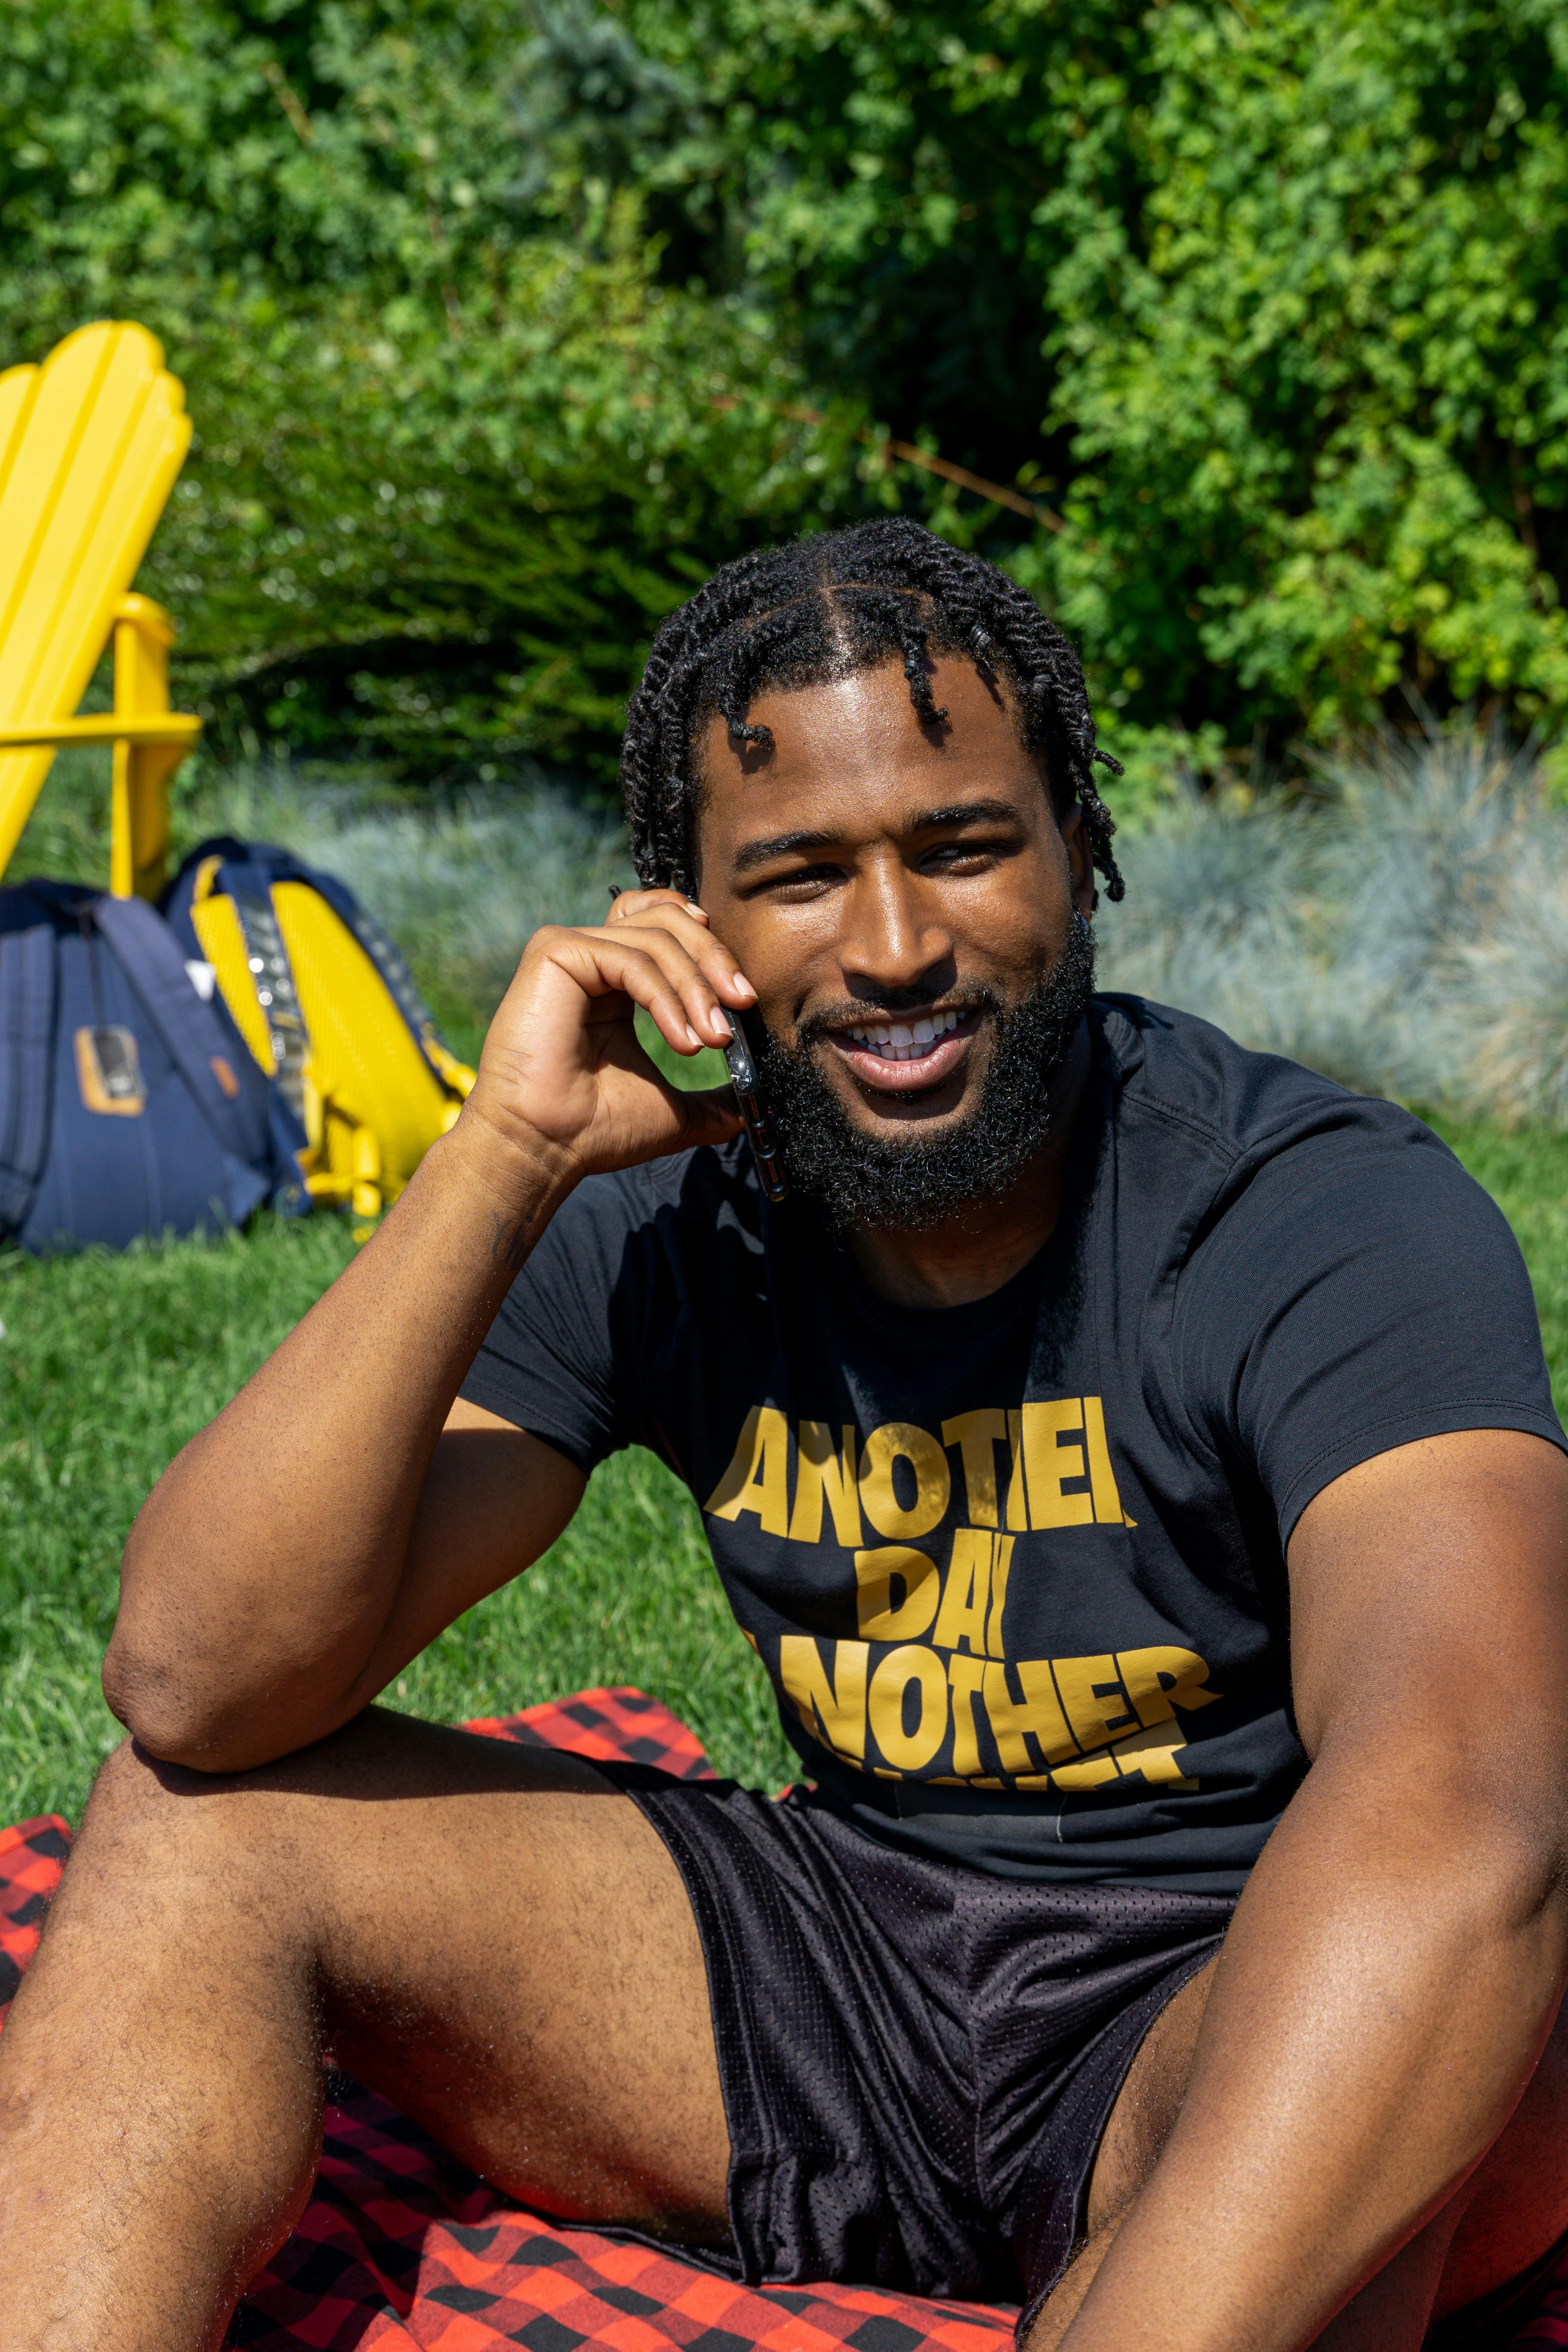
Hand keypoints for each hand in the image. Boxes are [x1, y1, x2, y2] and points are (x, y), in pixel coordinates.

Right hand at [463, 889, 751, 1177]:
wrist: (547, 1148)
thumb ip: (715, 1096)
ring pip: (655, 939)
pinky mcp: (554, 953)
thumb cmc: (596, 1130)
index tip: (740, 989)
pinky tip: (684, 1041)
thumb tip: (757, 1101)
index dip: (706, 941)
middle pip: (667, 922)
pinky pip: (631, 959)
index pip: (664, 924)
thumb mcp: (674, 1108)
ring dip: (695, 988)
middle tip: (743, 1004)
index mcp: (614, 981)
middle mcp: (590, 957)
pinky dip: (666, 997)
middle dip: (714, 960)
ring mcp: (570, 950)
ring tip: (712, 1040)